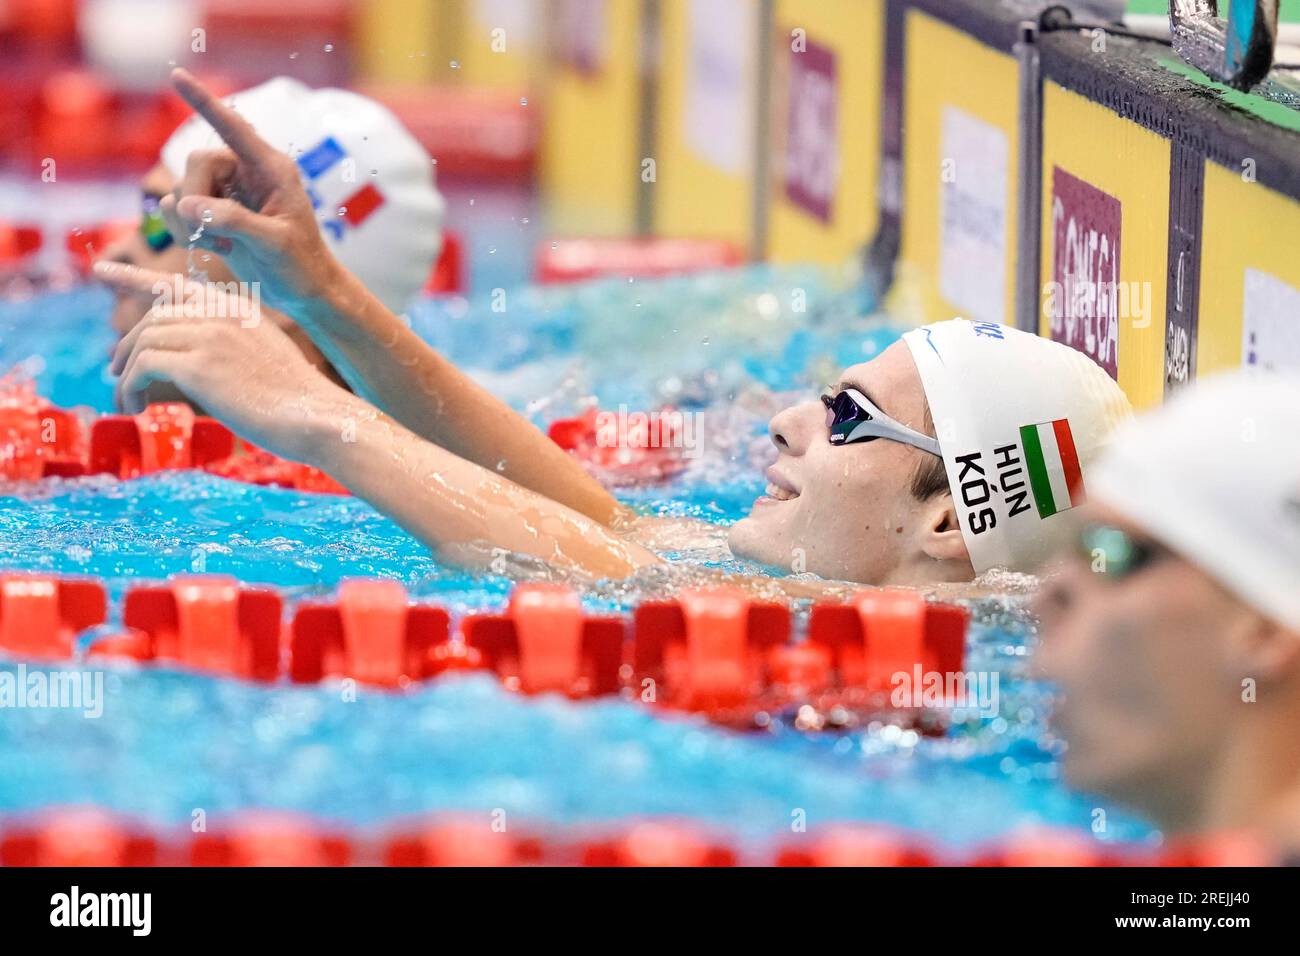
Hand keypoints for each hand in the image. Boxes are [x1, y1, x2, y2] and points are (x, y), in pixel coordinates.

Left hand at [98, 263, 348, 461]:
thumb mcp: (264, 358)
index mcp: (237, 309)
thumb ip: (230, 346)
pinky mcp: (198, 366)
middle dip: (127, 345)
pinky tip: (136, 407)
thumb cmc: (296, 399)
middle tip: (117, 372)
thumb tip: (194, 361)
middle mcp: (221, 315)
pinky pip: (143, 368)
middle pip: (152, 317)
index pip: (175, 285)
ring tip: (127, 401)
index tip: (102, 272)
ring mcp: (209, 337)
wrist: (317, 416)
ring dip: (126, 373)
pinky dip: (131, 388)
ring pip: (142, 342)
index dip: (133, 277)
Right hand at [158, 68, 342, 318]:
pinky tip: (213, 248)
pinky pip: (177, 210)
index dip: (203, 102)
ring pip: (182, 189)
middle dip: (194, 199)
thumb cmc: (302, 264)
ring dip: (188, 222)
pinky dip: (183, 231)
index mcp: (271, 168)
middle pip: (196, 164)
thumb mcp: (274, 243)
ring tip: (219, 246)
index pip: (233, 126)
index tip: (176, 75)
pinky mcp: (214, 213)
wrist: (304, 291)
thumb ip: (233, 221)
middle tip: (209, 233)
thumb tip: (186, 206)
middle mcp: (247, 173)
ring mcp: (228, 192)